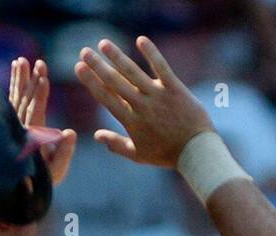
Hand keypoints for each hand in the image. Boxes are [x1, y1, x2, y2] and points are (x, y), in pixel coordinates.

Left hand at [8, 57, 76, 185]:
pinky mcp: (11, 125)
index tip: (43, 76)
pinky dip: (13, 88)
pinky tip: (15, 74)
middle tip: (36, 62)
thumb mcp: (56, 170)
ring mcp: (13, 126)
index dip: (40, 93)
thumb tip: (69, 132)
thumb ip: (63, 153)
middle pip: (24, 100)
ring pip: (15, 98)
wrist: (19, 190)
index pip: (36, 111)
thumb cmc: (42, 181)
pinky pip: (11, 102)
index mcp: (31, 138)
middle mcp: (19, 129)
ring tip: (20, 60)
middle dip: (30, 81)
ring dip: (18, 79)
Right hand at [75, 36, 213, 167]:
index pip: (106, 97)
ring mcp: (158, 96)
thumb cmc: (167, 154)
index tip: (79, 67)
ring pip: (133, 73)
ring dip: (117, 56)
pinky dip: (151, 54)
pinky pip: (162, 68)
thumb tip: (96, 135)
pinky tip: (140, 40)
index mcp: (131, 121)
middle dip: (97, 65)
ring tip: (103, 44)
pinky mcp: (175, 89)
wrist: (196, 152)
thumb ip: (116, 144)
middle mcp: (142, 106)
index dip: (91, 81)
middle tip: (84, 51)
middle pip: (115, 82)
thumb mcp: (139, 155)